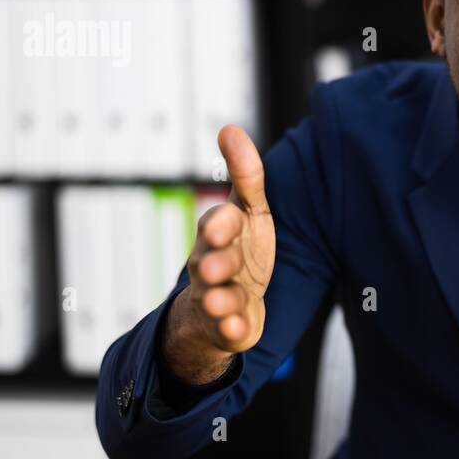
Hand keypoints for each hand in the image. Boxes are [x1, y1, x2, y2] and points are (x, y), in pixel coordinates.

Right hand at [163, 125, 275, 379]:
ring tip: (223, 300)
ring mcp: (218, 299)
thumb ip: (246, 175)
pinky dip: (232, 330)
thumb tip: (229, 128)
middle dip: (214, 262)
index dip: (221, 225)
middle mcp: (213, 266)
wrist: (227, 305)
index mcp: (220, 235)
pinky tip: (238, 330)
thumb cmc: (242, 250)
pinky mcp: (228, 328)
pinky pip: (228, 331)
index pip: (217, 224)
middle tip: (219, 265)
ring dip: (220, 299)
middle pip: (209, 263)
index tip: (225, 225)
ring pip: (215, 298)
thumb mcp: (249, 211)